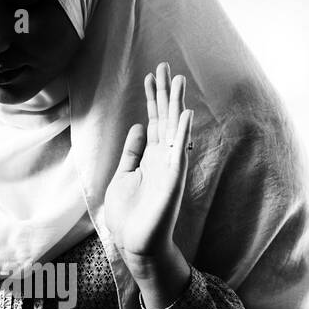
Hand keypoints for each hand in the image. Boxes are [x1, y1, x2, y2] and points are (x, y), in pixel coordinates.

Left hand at [104, 61, 193, 303]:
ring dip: (176, 104)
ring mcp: (170, 167)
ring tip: (177, 78)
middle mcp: (163, 158)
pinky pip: (180, 152)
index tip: (150, 76)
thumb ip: (132, 152)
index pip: (154, 121)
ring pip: (175, 129)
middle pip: (165, 119)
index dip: (152, 99)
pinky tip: (185, 113)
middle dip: (164, 92)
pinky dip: (182, 132)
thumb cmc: (129, 215)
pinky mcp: (173, 179)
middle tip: (164, 65)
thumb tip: (138, 127)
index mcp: (150, 157)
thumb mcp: (123, 176)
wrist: (135, 243)